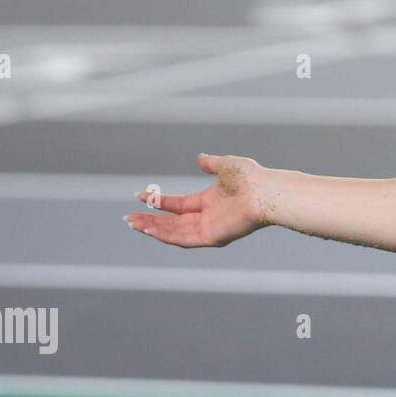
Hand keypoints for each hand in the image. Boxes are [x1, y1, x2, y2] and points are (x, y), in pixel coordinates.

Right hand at [124, 153, 269, 247]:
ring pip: (175, 232)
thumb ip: (212, 163)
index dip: (159, 202)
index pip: (178, 204)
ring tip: (133, 224)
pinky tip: (150, 229)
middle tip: (128, 219)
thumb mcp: (227, 165)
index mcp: (210, 201)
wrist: (266, 192)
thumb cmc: (252, 178)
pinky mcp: (213, 237)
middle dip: (151, 220)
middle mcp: (209, 216)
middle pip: (173, 221)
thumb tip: (200, 157)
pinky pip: (184, 239)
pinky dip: (166, 235)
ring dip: (153, 228)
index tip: (140, 196)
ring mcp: (210, 228)